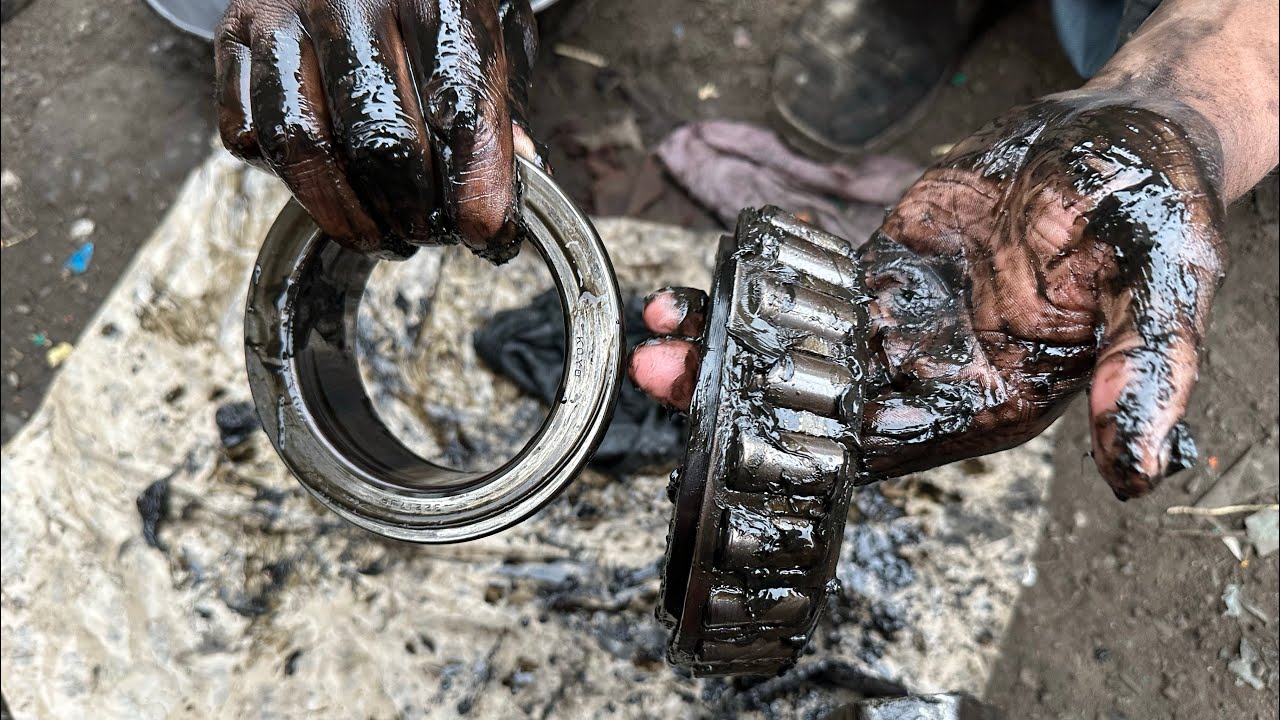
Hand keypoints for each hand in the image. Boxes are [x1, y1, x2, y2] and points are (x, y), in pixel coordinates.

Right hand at [215, 0, 541, 260]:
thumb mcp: (488, 22)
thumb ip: (502, 95)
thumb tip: (521, 173)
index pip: (460, 103)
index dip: (476, 183)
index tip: (487, 232)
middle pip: (379, 137)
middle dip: (411, 210)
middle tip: (431, 235)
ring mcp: (281, 16)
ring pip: (302, 144)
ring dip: (345, 213)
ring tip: (381, 236)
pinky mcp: (234, 38)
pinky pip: (246, 131)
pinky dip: (284, 179)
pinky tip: (327, 188)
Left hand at [631, 95, 1227, 498]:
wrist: (1124, 126)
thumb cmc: (1153, 200)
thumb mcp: (1164, 279)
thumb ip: (1145, 367)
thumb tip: (1142, 471)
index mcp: (1001, 397)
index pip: (897, 442)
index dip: (818, 444)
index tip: (742, 438)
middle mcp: (944, 373)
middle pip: (826, 401)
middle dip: (744, 393)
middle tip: (664, 378)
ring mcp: (909, 322)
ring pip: (804, 347)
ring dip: (734, 344)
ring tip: (660, 333)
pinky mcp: (886, 272)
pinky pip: (811, 290)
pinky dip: (757, 289)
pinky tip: (702, 289)